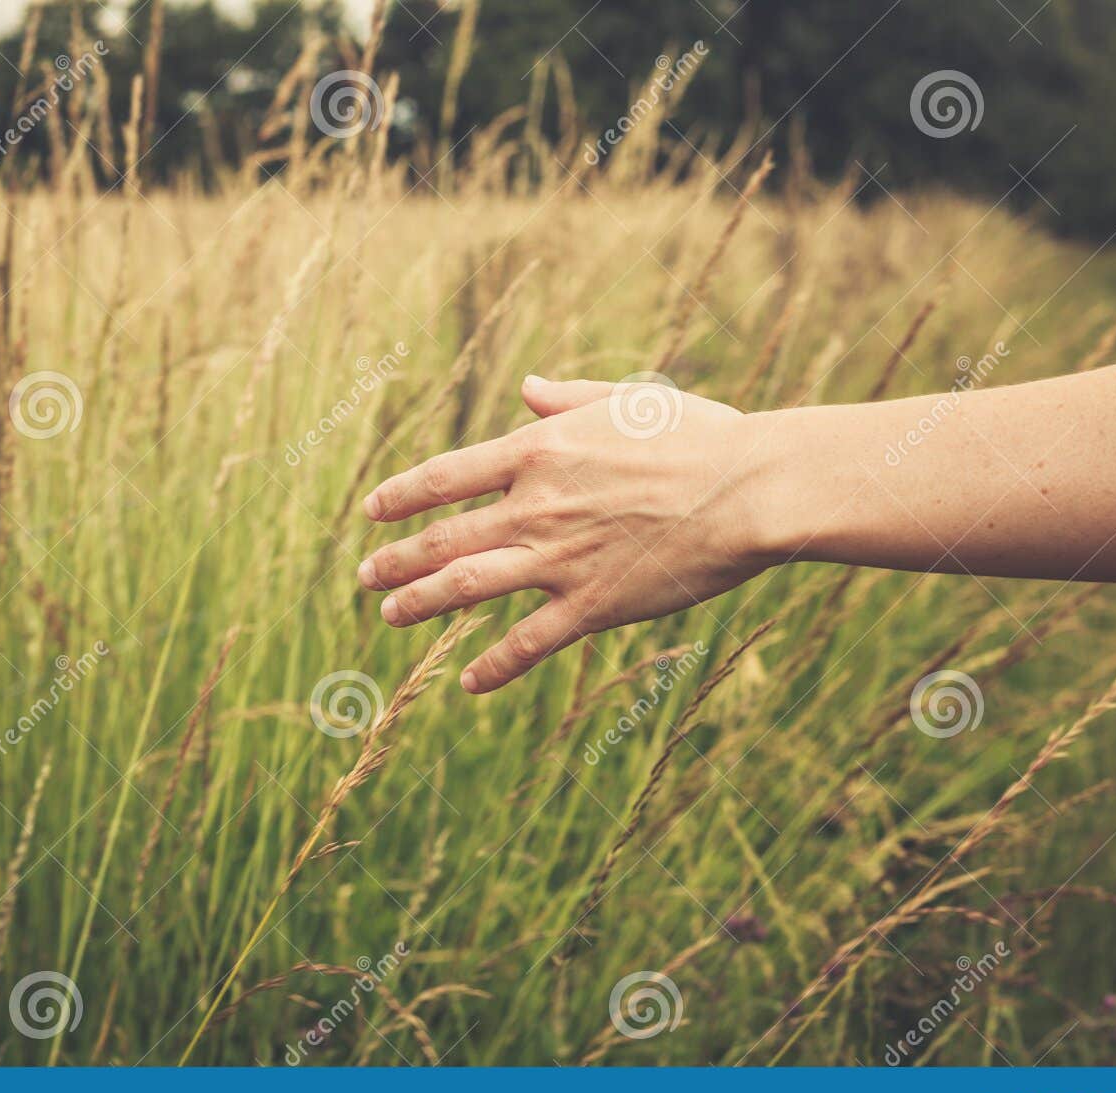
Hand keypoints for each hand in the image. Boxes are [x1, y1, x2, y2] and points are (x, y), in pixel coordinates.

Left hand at [358, 375, 776, 692]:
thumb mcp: (626, 401)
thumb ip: (567, 399)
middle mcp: (535, 505)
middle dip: (395, 560)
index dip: (400, 496)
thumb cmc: (699, 437)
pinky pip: (527, 643)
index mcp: (539, 450)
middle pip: (442, 538)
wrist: (749, 490)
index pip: (445, 477)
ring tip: (389, 616)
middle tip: (366, 575)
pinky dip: (492, 667)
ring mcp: (559, 559)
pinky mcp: (592, 605)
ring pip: (466, 587)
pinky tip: (468, 683)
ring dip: (419, 605)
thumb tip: (526, 387)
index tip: (372, 510)